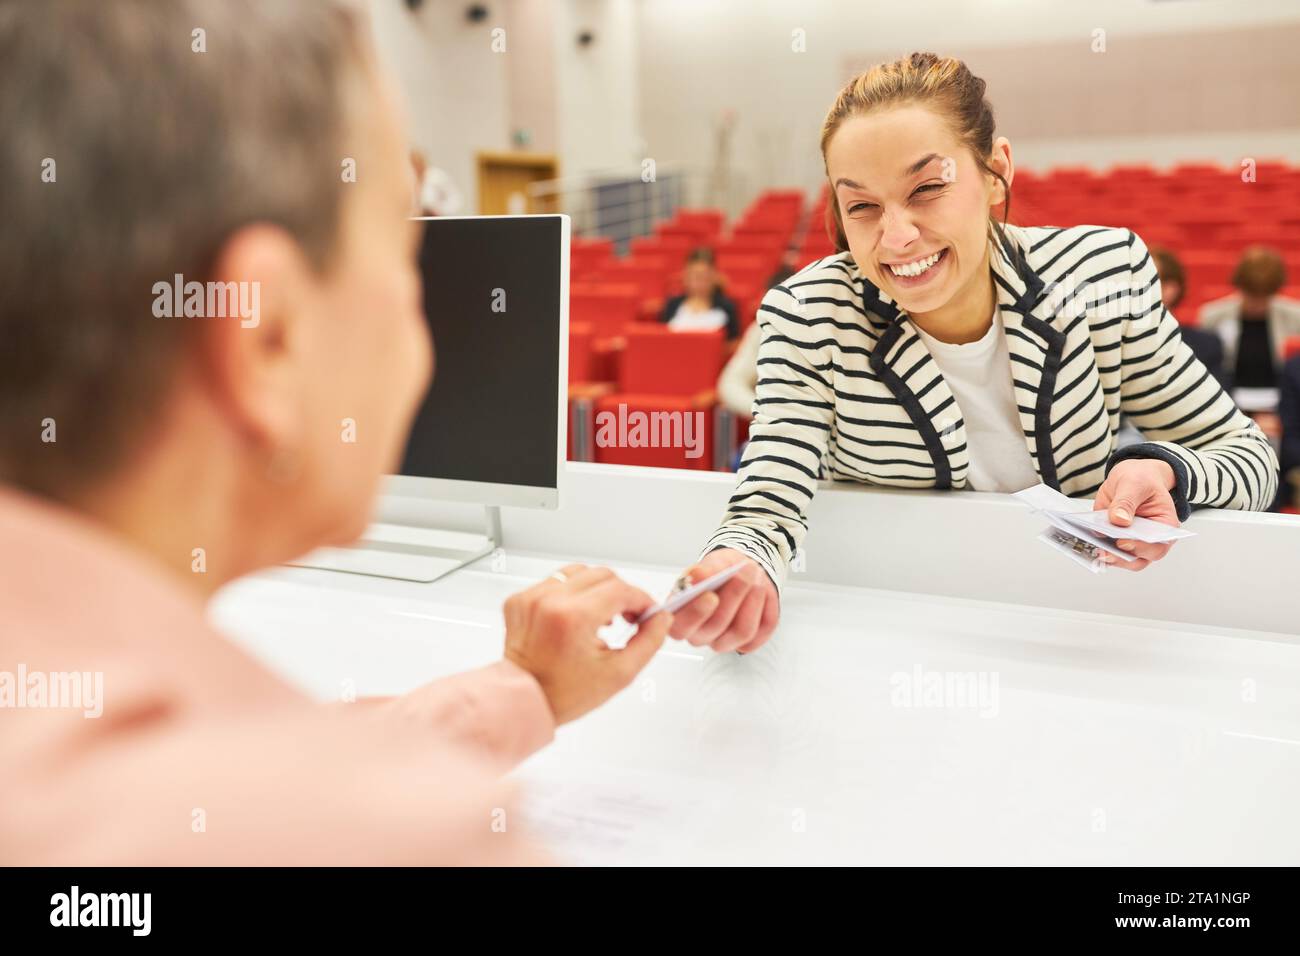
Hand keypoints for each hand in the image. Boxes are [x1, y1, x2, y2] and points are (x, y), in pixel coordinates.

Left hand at [502, 565, 670, 723]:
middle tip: (628, 617)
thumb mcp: (619, 674)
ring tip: (601, 617)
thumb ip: (648, 641)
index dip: (641, 600)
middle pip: (602, 575)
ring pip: (579, 572)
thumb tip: (661, 618)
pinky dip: (572, 593)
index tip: (647, 612)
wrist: (525, 701)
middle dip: (621, 594)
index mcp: (574, 618)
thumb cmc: (565, 694)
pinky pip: (556, 581)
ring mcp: (531, 598)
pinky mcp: (519, 600)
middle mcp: (550, 601)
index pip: (621, 590)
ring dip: (597, 590)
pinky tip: (576, 617)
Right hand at [667, 548, 778, 653]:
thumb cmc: (719, 572)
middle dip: (732, 597)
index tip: (709, 594)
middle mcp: (699, 636)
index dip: (695, 614)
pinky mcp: (750, 642)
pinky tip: (761, 589)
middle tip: (740, 575)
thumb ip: (702, 572)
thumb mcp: (709, 565)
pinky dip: (766, 605)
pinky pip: (763, 628)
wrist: (740, 572)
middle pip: (715, 627)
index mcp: (680, 619)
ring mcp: (724, 642)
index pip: (680, 628)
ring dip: (752, 599)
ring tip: (755, 576)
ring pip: (743, 631)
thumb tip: (697, 576)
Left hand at [1093, 458, 1179, 570]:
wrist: (1132, 477)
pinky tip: (1084, 543)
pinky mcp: (1112, 540)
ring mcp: (1131, 542)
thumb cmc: (1142, 480)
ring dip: (1106, 557)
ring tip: (1091, 549)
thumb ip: (1127, 502)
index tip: (1122, 542)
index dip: (1141, 547)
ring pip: (1122, 560)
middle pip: (1139, 559)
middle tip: (1101, 551)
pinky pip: (1105, 551)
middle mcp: (1150, 540)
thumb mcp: (1135, 484)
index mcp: (1164, 526)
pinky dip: (1095, 549)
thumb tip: (1119, 520)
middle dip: (1120, 557)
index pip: (1157, 545)